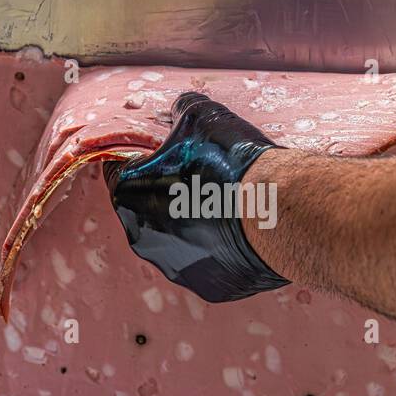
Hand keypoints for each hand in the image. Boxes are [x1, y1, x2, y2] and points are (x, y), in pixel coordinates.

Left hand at [104, 92, 289, 301]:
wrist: (275, 209)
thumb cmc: (230, 160)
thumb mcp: (200, 116)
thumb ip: (180, 111)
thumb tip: (180, 109)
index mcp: (127, 193)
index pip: (120, 169)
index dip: (144, 156)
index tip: (166, 151)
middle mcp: (142, 237)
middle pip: (151, 207)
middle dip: (172, 191)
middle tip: (205, 176)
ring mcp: (176, 267)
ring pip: (181, 239)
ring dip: (198, 223)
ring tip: (230, 203)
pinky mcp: (209, 286)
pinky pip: (211, 262)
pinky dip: (224, 248)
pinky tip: (245, 229)